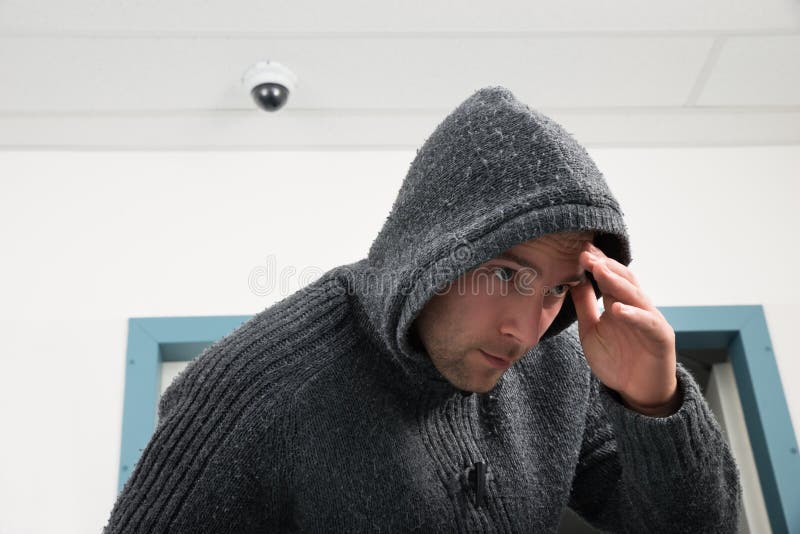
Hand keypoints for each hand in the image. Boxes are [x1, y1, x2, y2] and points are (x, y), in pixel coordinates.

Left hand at [570, 241, 680, 416]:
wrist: (637, 392)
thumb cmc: (616, 360)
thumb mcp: (591, 330)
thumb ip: (584, 305)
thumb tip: (574, 279)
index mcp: (619, 303)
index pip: (609, 277)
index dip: (596, 263)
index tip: (579, 250)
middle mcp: (636, 307)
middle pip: (623, 279)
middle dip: (605, 265)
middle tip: (586, 253)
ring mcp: (649, 320)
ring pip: (635, 295)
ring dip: (617, 282)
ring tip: (599, 270)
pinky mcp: (660, 337)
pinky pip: (647, 322)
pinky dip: (632, 314)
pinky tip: (617, 308)